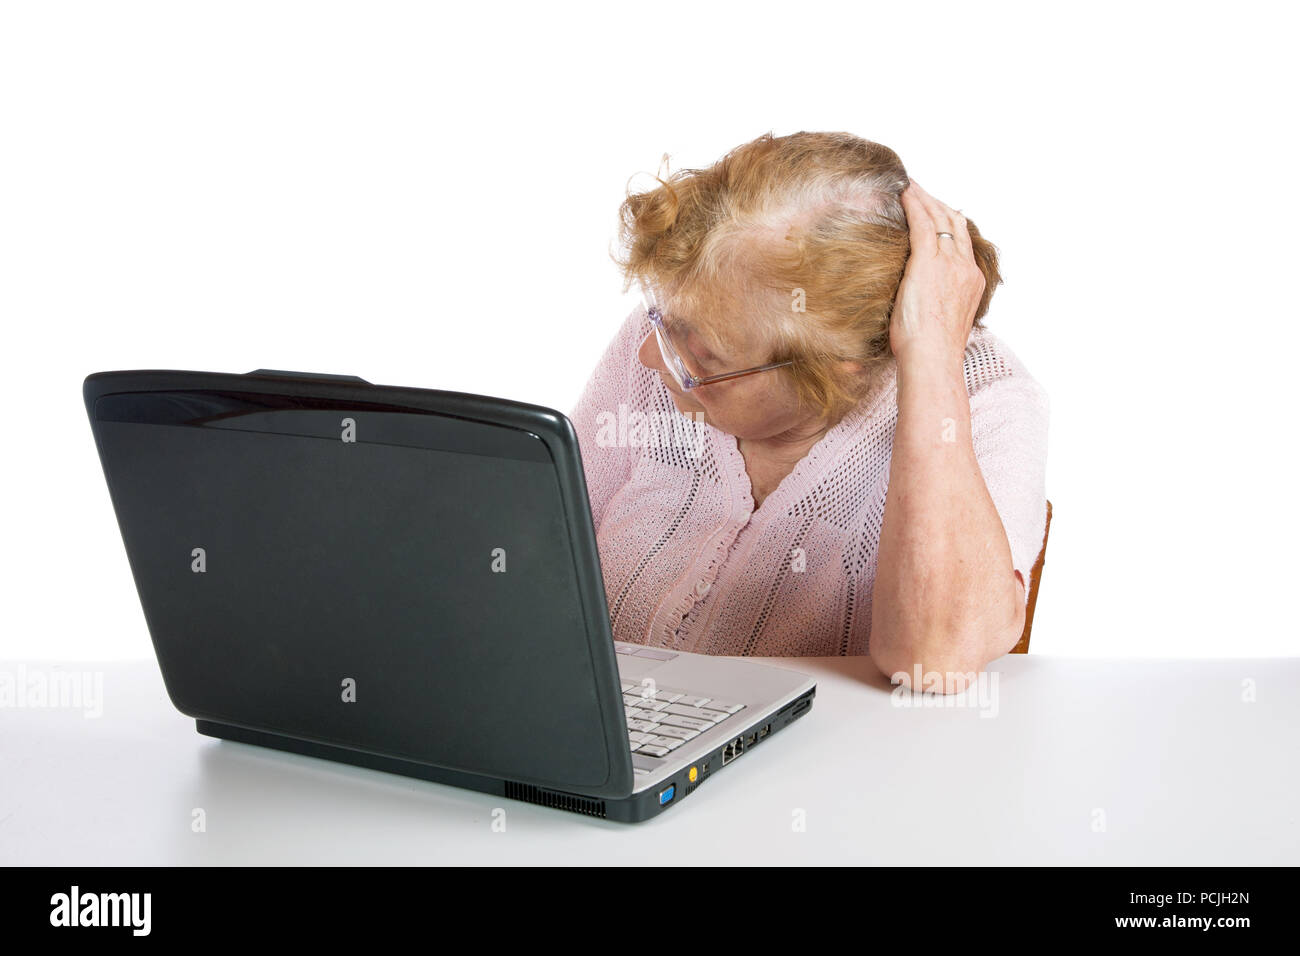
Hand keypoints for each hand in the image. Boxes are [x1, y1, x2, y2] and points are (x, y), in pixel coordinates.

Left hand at [889, 180, 985, 369]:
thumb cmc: (930, 353)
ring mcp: (949, 264)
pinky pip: (922, 224)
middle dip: (936, 203)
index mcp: (972, 281)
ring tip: (909, 185)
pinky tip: (902, 194)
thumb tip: (921, 303)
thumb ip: (938, 304)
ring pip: (939, 218)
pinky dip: (913, 205)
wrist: (933, 360)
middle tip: (919, 189)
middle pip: (954, 223)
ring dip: (924, 198)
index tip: (934, 210)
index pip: (961, 240)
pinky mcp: (928, 263)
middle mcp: (965, 267)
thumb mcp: (942, 323)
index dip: (948, 221)